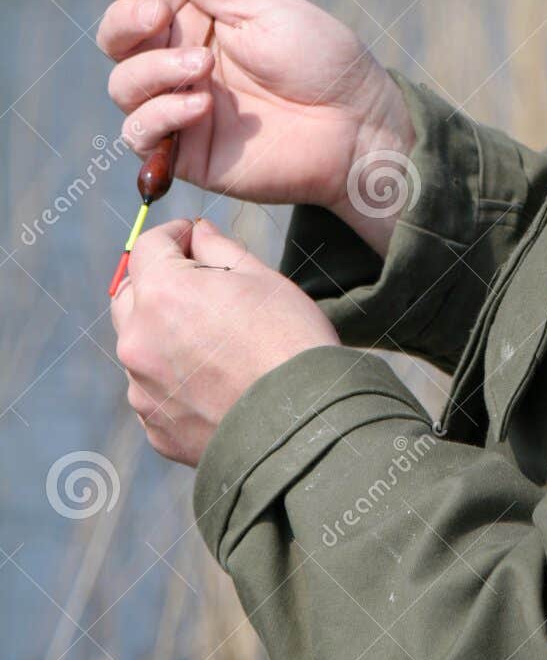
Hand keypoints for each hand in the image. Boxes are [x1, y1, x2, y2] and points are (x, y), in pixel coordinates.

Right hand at [97, 0, 414, 255]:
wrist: (355, 124)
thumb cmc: (321, 60)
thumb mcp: (264, 10)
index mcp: (202, 21)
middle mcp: (183, 61)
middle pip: (117, 39)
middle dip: (125, 22)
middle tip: (159, 17)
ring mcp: (181, 106)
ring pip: (123, 85)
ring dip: (152, 69)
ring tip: (204, 67)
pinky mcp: (186, 151)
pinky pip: (140, 134)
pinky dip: (158, 115)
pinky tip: (200, 105)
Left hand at [111, 217, 340, 466]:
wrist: (304, 424)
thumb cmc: (291, 342)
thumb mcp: (263, 278)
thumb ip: (219, 248)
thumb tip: (198, 233)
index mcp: (163, 294)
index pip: (148, 246)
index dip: (175, 236)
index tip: (194, 239)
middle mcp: (138, 340)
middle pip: (130, 295)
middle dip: (158, 282)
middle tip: (199, 286)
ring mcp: (142, 389)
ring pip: (140, 345)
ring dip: (164, 333)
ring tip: (216, 344)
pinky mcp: (155, 426)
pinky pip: (153, 390)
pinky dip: (174, 379)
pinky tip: (215, 383)